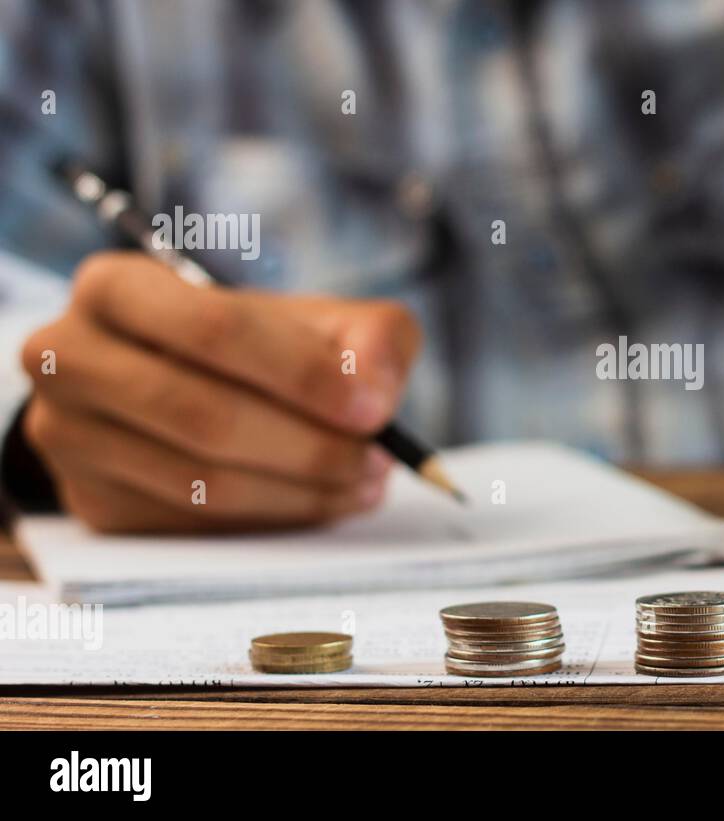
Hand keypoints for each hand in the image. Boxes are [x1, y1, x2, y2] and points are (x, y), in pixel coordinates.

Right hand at [20, 251, 421, 532]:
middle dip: (310, 445)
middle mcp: (67, 358)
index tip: (372, 409)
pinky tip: (320, 499)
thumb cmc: (259, 349)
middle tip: (377, 460)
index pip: (213, 329)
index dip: (301, 373)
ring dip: (301, 491)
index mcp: (116, 288)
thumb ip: (370, 335)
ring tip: (363, 481)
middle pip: (205, 416)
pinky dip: (272, 518)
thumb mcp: (322, 321)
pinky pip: (194, 524)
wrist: (188, 389)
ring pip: (202, 482)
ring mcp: (68, 436)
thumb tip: (375, 391)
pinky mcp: (92, 503)